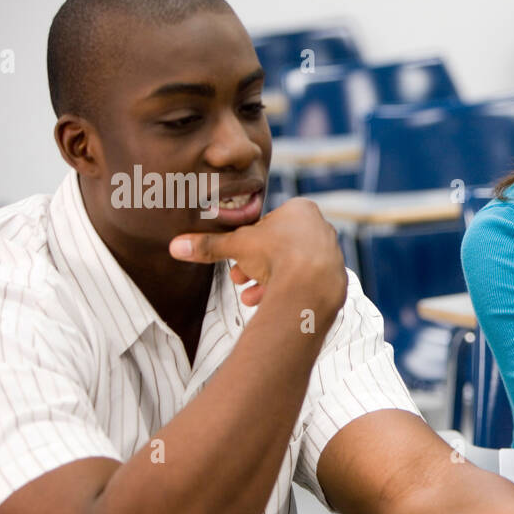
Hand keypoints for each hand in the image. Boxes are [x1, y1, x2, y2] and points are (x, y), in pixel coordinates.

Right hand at [169, 197, 346, 316]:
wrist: (312, 284)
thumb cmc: (277, 255)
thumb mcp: (237, 247)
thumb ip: (209, 245)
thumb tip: (176, 246)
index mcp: (301, 210)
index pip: (268, 224)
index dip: (249, 243)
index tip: (238, 258)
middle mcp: (321, 228)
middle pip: (280, 247)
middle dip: (257, 265)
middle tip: (239, 278)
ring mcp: (332, 254)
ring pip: (293, 267)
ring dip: (269, 282)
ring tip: (250, 296)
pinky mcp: (336, 278)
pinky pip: (306, 283)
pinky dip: (288, 292)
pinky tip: (269, 303)